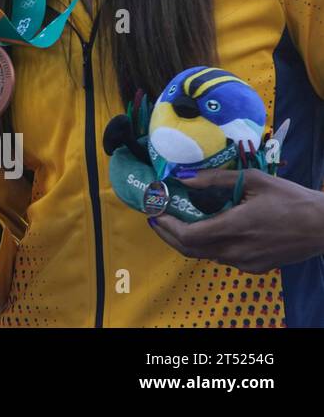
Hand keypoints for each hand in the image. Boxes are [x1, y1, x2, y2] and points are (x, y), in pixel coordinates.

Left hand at [149, 168, 323, 273]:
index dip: (165, 226)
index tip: (154, 212)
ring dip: (187, 240)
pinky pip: (223, 257)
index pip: (187, 236)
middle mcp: (237, 251)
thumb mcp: (254, 180)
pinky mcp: (255, 268)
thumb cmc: (291, 199)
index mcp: (235, 228)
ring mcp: (246, 263)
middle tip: (156, 217)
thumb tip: (184, 178)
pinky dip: (208, 244)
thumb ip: (215, 180)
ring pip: (205, 255)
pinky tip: (208, 228)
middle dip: (167, 234)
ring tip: (177, 220)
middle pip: (190, 250)